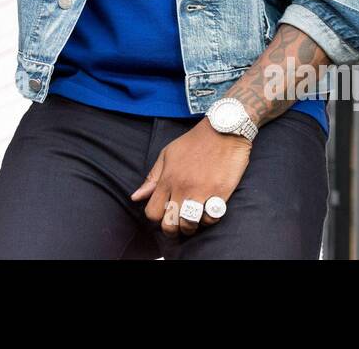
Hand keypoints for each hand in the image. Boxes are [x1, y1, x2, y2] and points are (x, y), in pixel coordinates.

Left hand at [129, 122, 251, 236]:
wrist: (223, 129)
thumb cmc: (194, 142)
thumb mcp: (167, 154)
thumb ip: (152, 178)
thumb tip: (135, 197)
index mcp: (167, 178)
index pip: (152, 212)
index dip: (156, 218)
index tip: (164, 214)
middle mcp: (182, 187)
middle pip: (169, 224)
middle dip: (172, 230)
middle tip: (178, 225)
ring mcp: (201, 191)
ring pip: (189, 224)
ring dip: (190, 226)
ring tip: (193, 220)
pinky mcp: (220, 193)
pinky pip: (210, 218)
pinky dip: (209, 219)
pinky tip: (208, 210)